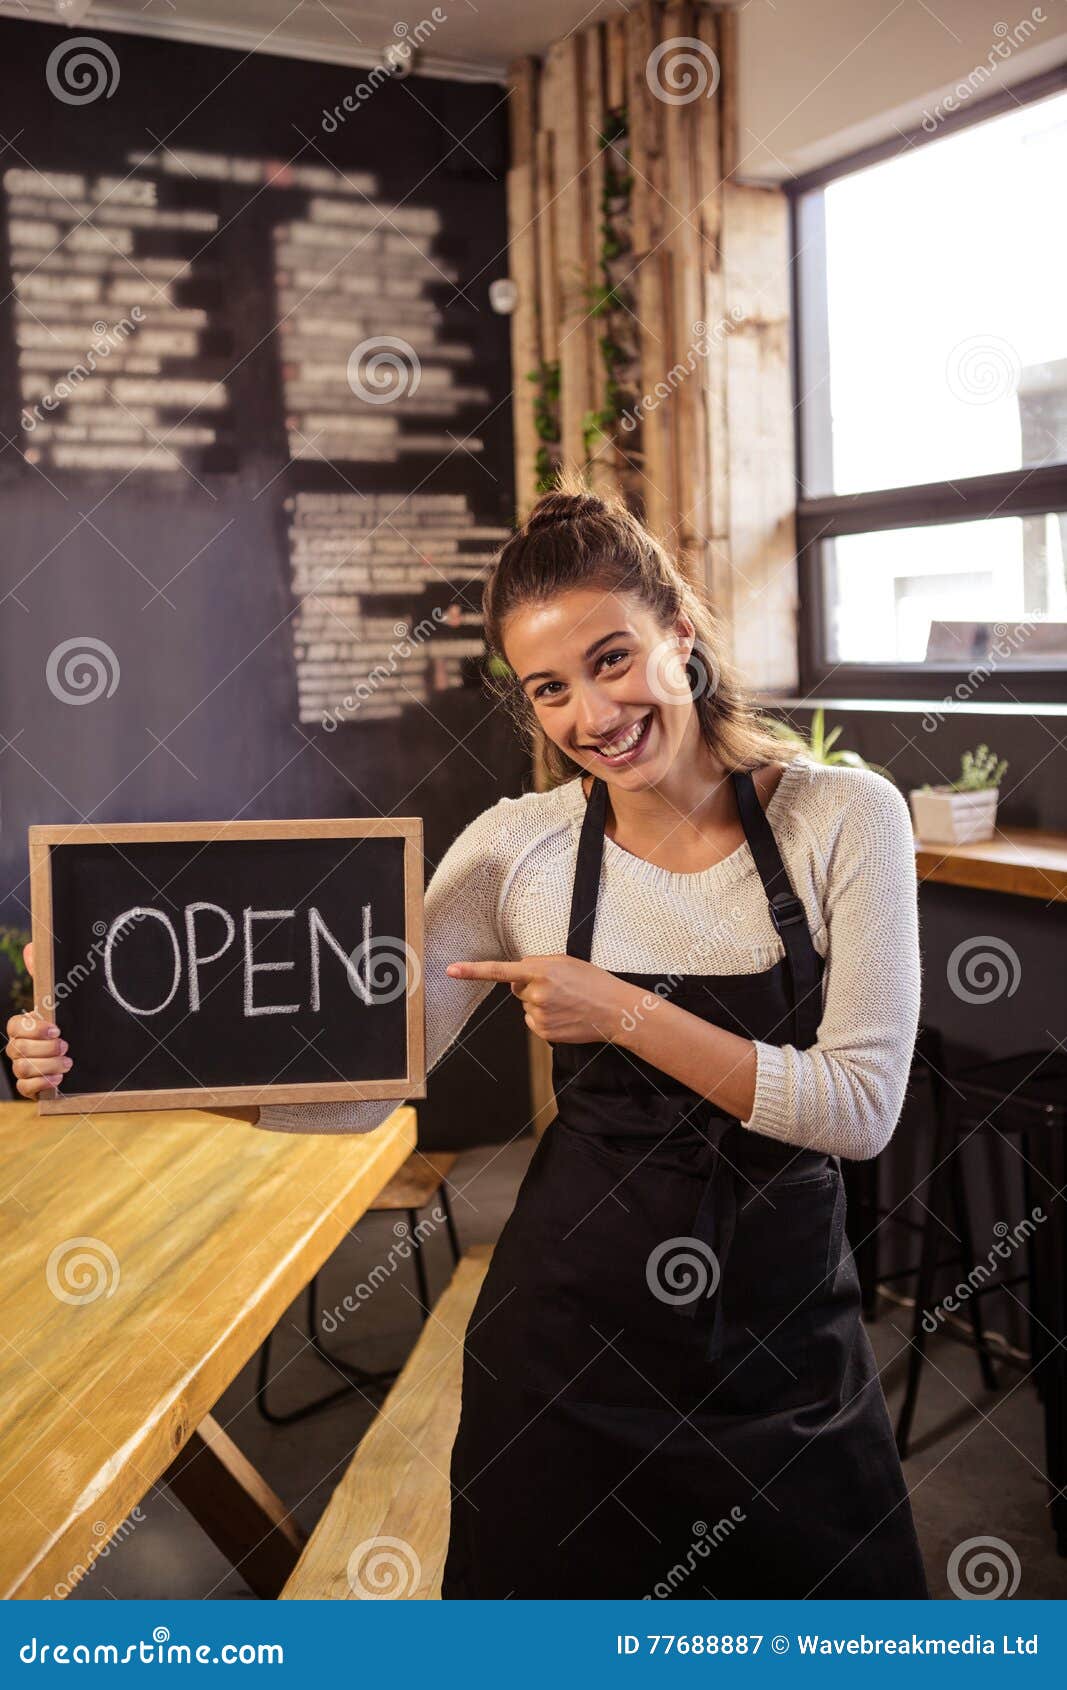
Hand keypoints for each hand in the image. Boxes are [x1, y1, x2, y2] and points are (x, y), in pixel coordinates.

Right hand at [4, 940, 71, 1099]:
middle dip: (44, 1049)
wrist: (84, 1050)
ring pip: (22, 1069)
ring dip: (47, 1066)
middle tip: (66, 1047)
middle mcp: (19, 1047)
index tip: (57, 1029)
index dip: (33, 1030)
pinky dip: (41, 1084)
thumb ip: (43, 975)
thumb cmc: (67, 1021)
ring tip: (68, 1062)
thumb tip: (30, 947)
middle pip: (18, 1050)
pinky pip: (25, 1089)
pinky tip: (59, 1078)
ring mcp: (23, 1067)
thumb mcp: (59, 999)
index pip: (14, 1027)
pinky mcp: (32, 1086)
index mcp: (23, 1027)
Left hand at [446, 954, 633, 1045]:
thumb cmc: (593, 982)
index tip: (452, 970)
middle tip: (560, 987)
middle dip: (531, 986)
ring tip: (567, 1001)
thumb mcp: (566, 961)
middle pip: (517, 988)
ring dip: (540, 1003)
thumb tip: (518, 975)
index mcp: (540, 971)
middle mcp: (536, 993)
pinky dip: (546, 1017)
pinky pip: (534, 1021)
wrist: (614, 1010)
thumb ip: (538, 964)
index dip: (473, 971)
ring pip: (526, 1006)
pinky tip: (564, 1015)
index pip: (499, 971)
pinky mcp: (543, 1032)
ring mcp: (539, 1015)